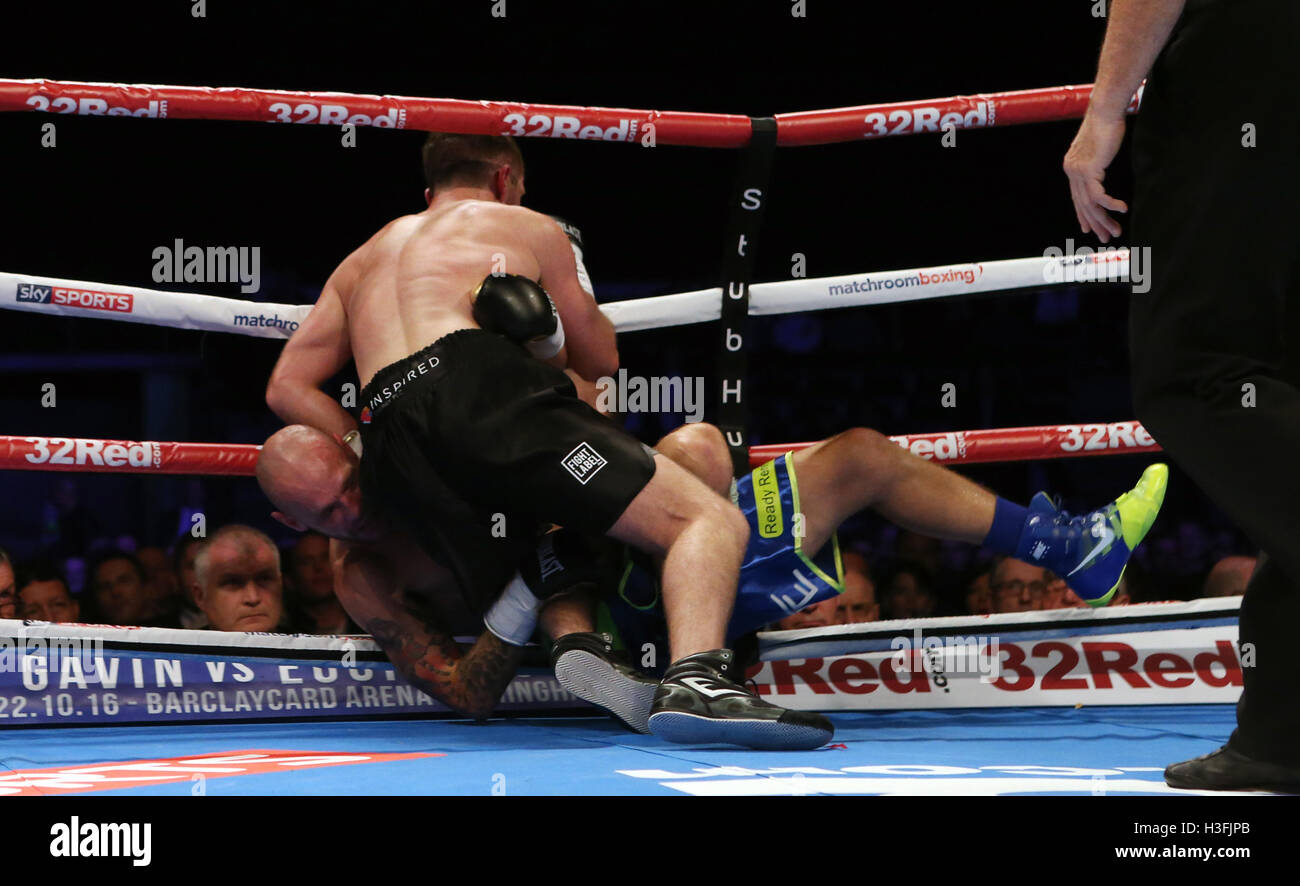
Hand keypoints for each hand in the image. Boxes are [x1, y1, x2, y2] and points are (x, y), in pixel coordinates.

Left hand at [1063, 112, 1128, 242]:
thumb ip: (1097, 161)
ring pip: (1090, 204)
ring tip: (1115, 231)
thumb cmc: (1107, 124)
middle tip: (1106, 236)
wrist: (1106, 110)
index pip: (1077, 197)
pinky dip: (1110, 205)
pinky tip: (1122, 210)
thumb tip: (1100, 167)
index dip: (1083, 214)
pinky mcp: (1088, 170)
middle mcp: (1071, 170)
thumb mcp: (1100, 147)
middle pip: (1083, 204)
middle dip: (1096, 222)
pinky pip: (1098, 196)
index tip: (1090, 228)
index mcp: (1071, 166)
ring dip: (1104, 219)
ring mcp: (1077, 171)